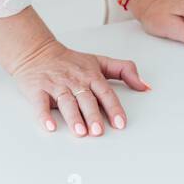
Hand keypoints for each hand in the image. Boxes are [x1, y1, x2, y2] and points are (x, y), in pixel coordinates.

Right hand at [9, 38, 149, 135]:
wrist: (39, 52)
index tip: (120, 123)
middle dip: (93, 115)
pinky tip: (50, 126)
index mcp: (91, 75)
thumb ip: (124, 70)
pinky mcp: (38, 90)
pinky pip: (41, 104)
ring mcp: (56, 85)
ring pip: (66, 102)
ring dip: (73, 117)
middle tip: (99, 131)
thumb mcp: (100, 61)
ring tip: (80, 131)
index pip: (105, 92)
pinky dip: (44, 115)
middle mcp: (75, 80)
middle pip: (86, 99)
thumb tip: (144, 86)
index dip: (113, 108)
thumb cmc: (71, 61)